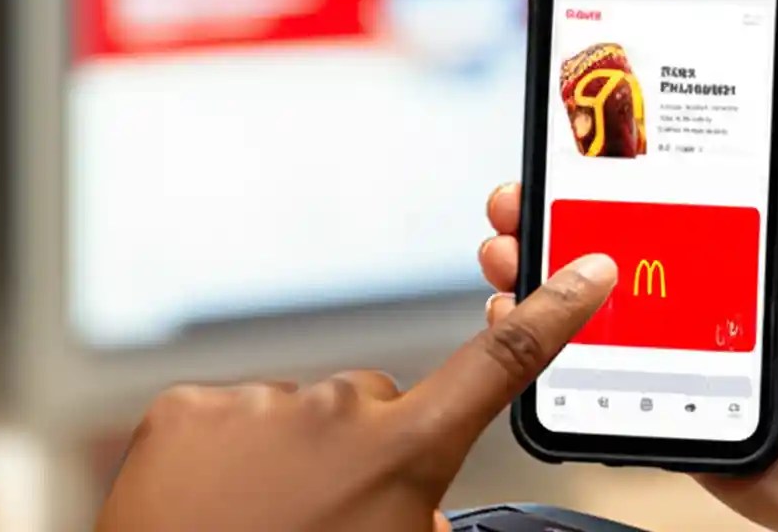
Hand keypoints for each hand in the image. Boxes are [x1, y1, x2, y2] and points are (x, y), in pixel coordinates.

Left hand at [97, 254, 618, 531]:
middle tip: (327, 515)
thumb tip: (422, 511)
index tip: (587, 272)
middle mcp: (339, 413)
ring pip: (301, 416)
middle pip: (377, 403)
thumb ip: (425, 517)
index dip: (553, 314)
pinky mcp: (189, 408)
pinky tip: (216, 501)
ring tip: (261, 518)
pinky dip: (229, 456)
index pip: (500, 367)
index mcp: (405, 455)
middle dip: (362, 449)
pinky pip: (234, 417)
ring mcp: (259, 405)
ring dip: (291, 458)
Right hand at [479, 77, 777, 531]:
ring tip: (505, 256)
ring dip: (536, 273)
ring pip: (588, 299)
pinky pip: (591, 364)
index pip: (662, 197)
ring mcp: (677, 344)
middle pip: (610, 241)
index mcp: (745, 249)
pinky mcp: (660, 395)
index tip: (564, 152)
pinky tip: (523, 323)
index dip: (608, 174)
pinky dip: (547, 341)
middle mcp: (704, 290)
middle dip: (552, 217)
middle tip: (513, 205)